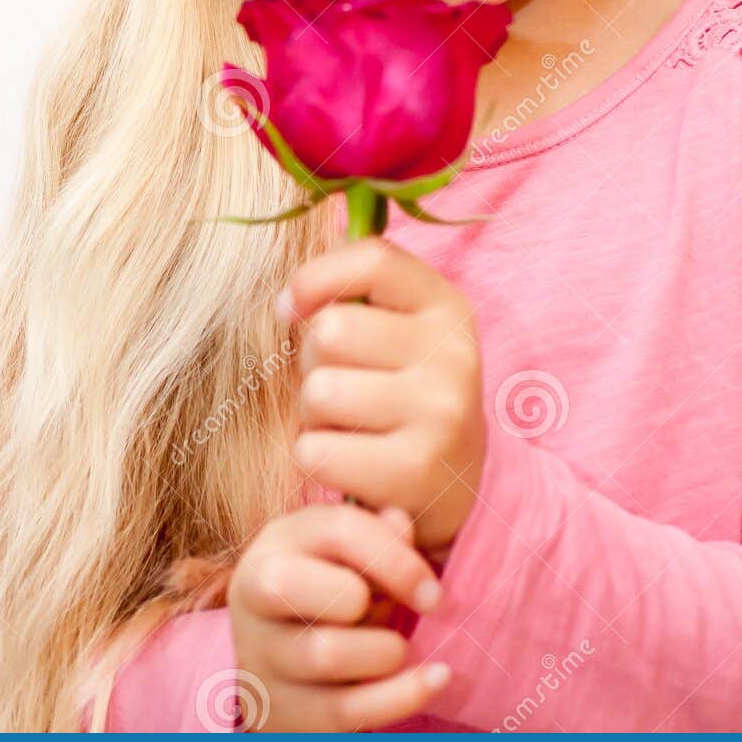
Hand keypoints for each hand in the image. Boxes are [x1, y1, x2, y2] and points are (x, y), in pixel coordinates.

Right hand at [228, 501, 450, 731]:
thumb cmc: (328, 588)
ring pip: (325, 653)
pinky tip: (435, 679)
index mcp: (277, 543)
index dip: (396, 558)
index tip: (432, 592)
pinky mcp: (281, 711)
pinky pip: (343, 710)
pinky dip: (400, 696)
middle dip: (365, 600)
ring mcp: (261, 657)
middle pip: (304, 587)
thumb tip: (400, 523)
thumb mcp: (346, 551)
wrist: (277, 662)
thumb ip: (378, 530)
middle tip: (397, 614)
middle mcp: (255, 595)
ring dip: (383, 651)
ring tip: (398, 648)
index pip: (338, 530)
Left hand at [282, 234, 486, 551]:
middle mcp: (452, 354)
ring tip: (344, 422)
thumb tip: (286, 303)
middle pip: (331, 330)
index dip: (315, 277)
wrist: (454, 482)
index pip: (373, 259)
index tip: (292, 308)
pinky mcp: (416, 471)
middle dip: (312, 360)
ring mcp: (440, 413)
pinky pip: (316, 451)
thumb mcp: (397, 326)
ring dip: (312, 413)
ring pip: (319, 392)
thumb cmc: (400, 389)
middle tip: (339, 383)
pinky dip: (314, 456)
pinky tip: (348, 460)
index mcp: (447, 307)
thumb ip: (351, 288)